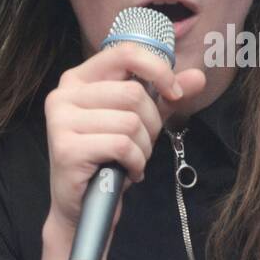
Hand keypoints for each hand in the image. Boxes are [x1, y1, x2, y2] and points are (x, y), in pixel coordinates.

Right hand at [43, 43, 206, 236]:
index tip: (174, 93)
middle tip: (143, 144)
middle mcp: (64, 94)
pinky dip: (136, 162)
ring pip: (130, 122)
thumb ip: (166, 97)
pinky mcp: (66, 148)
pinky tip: (127, 172)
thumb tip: (198, 77)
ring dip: (143, 147)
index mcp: (79, 79)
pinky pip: (122, 145)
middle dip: (152, 124)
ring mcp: (60, 121)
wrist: (83, 206)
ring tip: (132, 160)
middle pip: (133, 94)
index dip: (158, 70)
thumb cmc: (109, 158)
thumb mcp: (141, 121)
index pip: (125, 53)